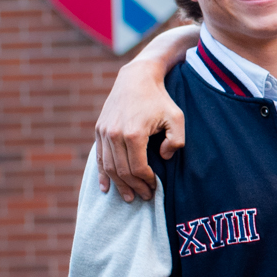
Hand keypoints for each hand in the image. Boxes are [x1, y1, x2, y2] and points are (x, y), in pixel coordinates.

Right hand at [95, 32, 194, 201]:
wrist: (136, 78)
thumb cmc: (160, 99)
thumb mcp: (177, 117)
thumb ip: (176, 140)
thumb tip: (163, 158)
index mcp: (133, 134)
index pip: (137, 168)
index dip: (146, 181)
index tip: (155, 187)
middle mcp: (114, 135)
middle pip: (122, 171)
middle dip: (134, 187)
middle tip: (144, 198)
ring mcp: (104, 132)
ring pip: (109, 167)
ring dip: (119, 184)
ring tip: (129, 196)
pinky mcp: (99, 130)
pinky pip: (98, 157)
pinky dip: (102, 174)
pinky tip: (106, 188)